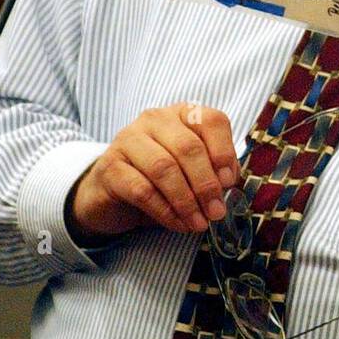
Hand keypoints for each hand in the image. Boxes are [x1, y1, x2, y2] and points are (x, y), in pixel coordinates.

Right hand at [67, 102, 238, 242]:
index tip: (228, 183)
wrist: (113, 196)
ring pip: (164, 168)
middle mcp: (155, 119)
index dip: (223, 152)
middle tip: (215, 212)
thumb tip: (228, 185)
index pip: (210, 121)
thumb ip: (214, 172)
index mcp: (182, 114)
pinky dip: (164, 210)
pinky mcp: (110, 166)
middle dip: (205, 184)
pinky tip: (177, 223)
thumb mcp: (193, 173)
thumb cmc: (161, 181)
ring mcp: (129, 139)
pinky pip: (142, 190)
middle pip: (187, 147)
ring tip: (198, 223)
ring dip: (186, 201)